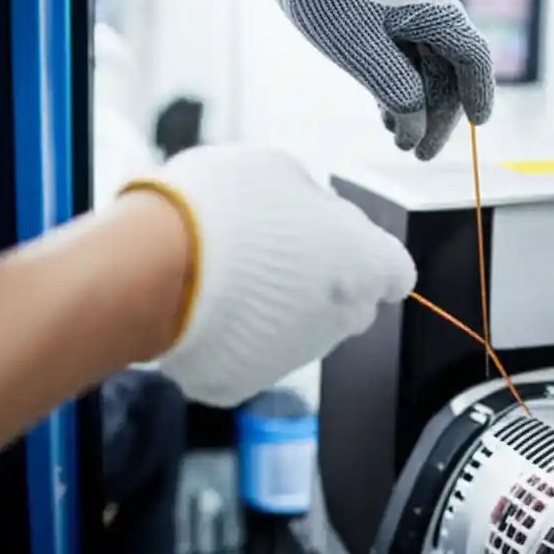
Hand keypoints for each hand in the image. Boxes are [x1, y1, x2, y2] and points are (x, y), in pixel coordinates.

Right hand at [124, 144, 416, 406]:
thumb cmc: (224, 209)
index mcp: (364, 265)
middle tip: (277, 253)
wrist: (158, 267)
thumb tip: (312, 208)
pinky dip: (232, 335)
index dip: (369, 256)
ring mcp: (294, 357)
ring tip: (227, 273)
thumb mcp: (280, 170)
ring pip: (299, 331)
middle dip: (324, 282)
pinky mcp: (245, 383)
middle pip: (349, 305)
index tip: (344, 245)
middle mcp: (340, 319)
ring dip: (276, 307)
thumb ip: (312, 198)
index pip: (395, 271)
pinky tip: (203, 305)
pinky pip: (247, 355)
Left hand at [263, 0, 495, 159]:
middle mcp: (427, 5)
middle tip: (418, 153)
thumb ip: (396, 93)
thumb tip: (415, 133)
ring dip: (415, 103)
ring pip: (424, 63)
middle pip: (448, 67)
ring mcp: (405, 6)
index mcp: (434, 8)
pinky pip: (403, 52)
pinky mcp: (382, 9)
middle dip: (436, 113)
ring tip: (396, 136)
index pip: (473, 57)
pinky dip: (398, 83)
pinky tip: (383, 110)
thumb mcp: (361, 51)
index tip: (479, 125)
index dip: (479, 93)